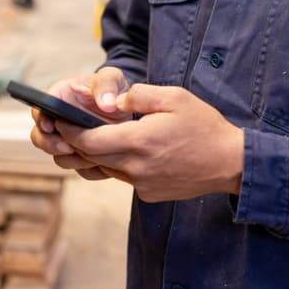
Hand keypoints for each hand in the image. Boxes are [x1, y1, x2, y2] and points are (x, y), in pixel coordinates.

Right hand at [29, 67, 130, 178]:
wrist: (126, 108)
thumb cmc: (113, 87)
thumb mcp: (112, 78)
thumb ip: (107, 85)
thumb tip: (106, 103)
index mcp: (61, 96)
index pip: (40, 107)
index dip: (41, 118)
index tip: (51, 126)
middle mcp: (59, 119)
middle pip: (39, 136)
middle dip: (50, 144)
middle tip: (68, 147)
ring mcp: (67, 139)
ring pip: (57, 155)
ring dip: (70, 158)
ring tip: (91, 155)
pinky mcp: (79, 154)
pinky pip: (76, 166)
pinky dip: (86, 166)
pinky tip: (101, 160)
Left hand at [56, 84, 243, 201]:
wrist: (229, 162)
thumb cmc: (203, 125)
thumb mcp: (174, 97)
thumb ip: (139, 96)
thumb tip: (113, 102)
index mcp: (139, 141)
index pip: (90, 140)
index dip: (70, 130)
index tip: (59, 119)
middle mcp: (136, 168)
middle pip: (93, 157)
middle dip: (76, 142)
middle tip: (65, 126)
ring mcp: (143, 184)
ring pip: (107, 168)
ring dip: (96, 153)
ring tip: (91, 134)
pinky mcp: (150, 193)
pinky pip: (125, 177)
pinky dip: (117, 163)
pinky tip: (125, 149)